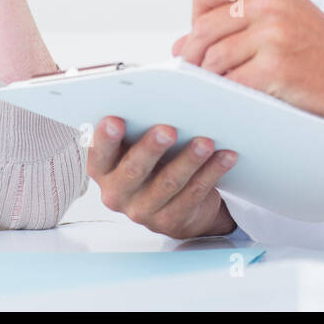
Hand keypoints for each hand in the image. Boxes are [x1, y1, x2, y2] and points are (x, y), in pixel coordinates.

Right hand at [87, 117, 238, 238]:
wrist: (172, 205)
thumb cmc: (151, 164)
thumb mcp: (134, 148)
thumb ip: (134, 130)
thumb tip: (153, 102)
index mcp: (102, 170)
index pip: (99, 154)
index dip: (105, 139)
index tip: (115, 120)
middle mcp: (117, 193)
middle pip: (134, 171)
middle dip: (151, 148)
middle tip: (168, 130)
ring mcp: (143, 211)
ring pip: (168, 183)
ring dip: (189, 160)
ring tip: (206, 141)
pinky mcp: (170, 221)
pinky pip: (194, 194)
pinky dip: (211, 173)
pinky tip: (225, 157)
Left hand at [172, 0, 323, 136]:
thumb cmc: (322, 51)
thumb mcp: (280, 20)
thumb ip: (232, 26)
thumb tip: (179, 46)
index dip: (195, 16)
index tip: (205, 37)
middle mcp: (268, 3)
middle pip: (202, 28)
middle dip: (194, 55)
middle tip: (202, 73)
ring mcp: (272, 34)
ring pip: (211, 58)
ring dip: (211, 79)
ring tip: (228, 85)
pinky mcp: (275, 67)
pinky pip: (229, 82)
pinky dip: (227, 94)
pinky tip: (241, 95)